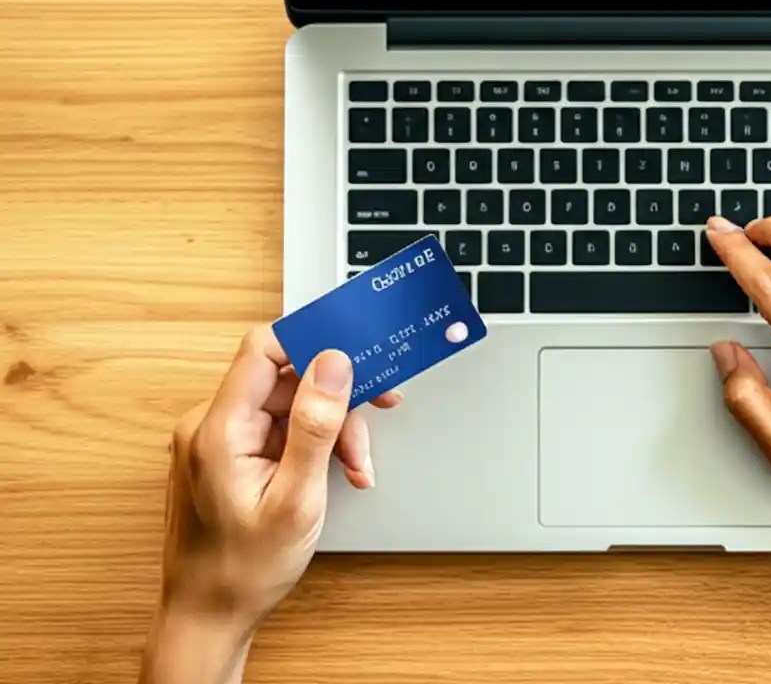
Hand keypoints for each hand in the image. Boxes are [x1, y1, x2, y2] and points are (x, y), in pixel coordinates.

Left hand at [140, 326, 399, 683]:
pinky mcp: (231, 455)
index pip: (264, 348)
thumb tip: (333, 365)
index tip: (357, 346)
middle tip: (379, 411)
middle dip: (338, 401)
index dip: (314, 340)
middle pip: (288, 380)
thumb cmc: (242, 569)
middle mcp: (213, 425)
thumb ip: (314, 426)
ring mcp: (221, 441)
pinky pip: (279, 430)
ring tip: (356, 467)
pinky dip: (313, 446)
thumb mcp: (295, 498)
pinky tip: (335, 472)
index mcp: (220, 428)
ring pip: (290, 407)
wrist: (208, 614)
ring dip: (331, 430)